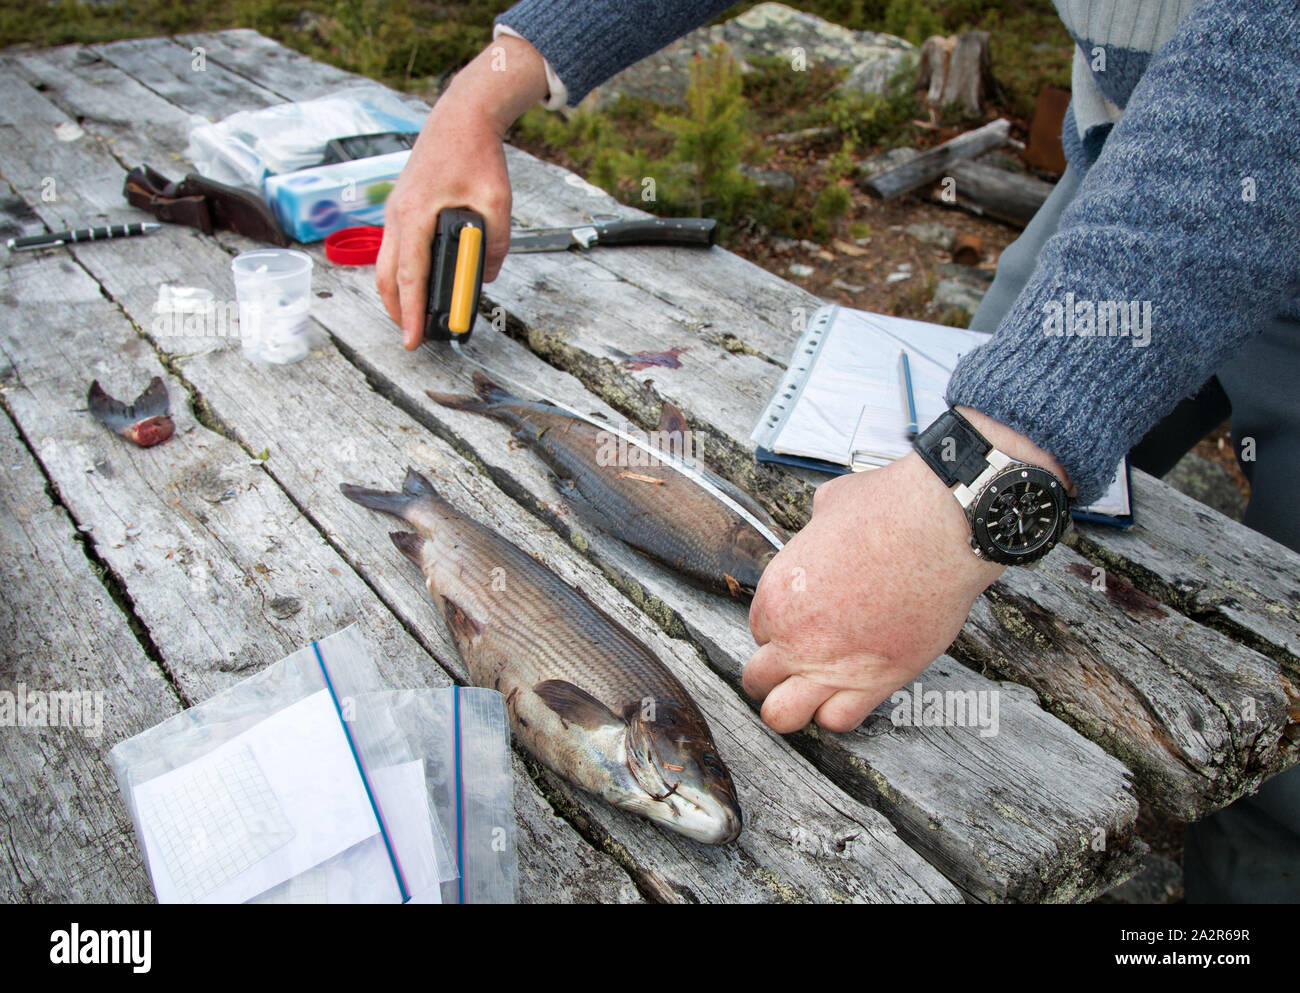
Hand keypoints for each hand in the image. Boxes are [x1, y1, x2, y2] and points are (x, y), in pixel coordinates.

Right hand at [376, 35, 548, 348]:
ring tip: (416, 316)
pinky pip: (394, 250)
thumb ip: (493, 245)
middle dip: (396, 310)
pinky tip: (418, 283)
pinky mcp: (401, 208)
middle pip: (387, 276)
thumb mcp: (498, 203)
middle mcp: (397, 214)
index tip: (412, 339)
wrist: (461, 117)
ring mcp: (394, 211)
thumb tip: (484, 276)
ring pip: (387, 265)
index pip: (410, 275)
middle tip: (413, 335)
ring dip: (397, 293)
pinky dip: (401, 272)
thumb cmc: (475, 154)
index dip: (410, 312)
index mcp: (416, 214)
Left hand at [743, 408, 1069, 732]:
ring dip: (793, 705)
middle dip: (773, 672)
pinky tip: (852, 693)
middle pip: (758, 677)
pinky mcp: (877, 680)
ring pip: (781, 715)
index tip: (802, 623)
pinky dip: (839, 713)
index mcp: (777, 592)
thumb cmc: (888, 509)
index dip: (780, 627)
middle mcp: (795, 635)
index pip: (760, 629)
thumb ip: (815, 532)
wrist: (938, 526)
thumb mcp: (828, 506)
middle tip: (799, 661)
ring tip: (814, 691)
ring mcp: (832, 664)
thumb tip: (821, 529)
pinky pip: (838, 721)